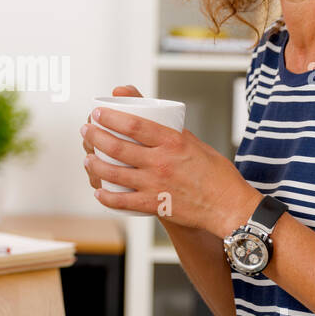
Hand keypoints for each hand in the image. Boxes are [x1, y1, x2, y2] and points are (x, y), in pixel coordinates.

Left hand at [81, 96, 259, 235]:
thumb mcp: (193, 141)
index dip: (110, 117)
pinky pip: (122, 202)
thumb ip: (168, 128)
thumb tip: (144, 110)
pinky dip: (106, 197)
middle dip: (95, 136)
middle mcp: (161, 162)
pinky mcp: (154, 205)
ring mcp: (155, 185)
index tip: (97, 113)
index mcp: (172, 142)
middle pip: (117, 147)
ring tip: (88, 158)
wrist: (228, 205)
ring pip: (114, 173)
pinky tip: (99, 191)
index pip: (134, 125)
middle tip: (86, 131)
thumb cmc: (215, 173)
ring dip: (95, 164)